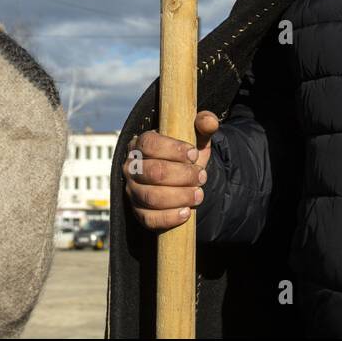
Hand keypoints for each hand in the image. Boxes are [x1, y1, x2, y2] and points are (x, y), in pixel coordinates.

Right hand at [123, 110, 218, 231]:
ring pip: (152, 197)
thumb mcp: (195, 138)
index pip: (150, 144)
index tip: (193, 154)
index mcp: (141, 143)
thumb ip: (203, 125)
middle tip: (202, 176)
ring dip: (180, 196)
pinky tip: (186, 212)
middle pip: (154, 172)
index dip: (173, 149)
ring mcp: (132, 190)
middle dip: (183, 176)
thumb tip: (209, 121)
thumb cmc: (186, 156)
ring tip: (199, 194)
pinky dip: (170, 218)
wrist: (185, 180)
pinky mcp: (138, 212)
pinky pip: (149, 219)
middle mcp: (131, 167)